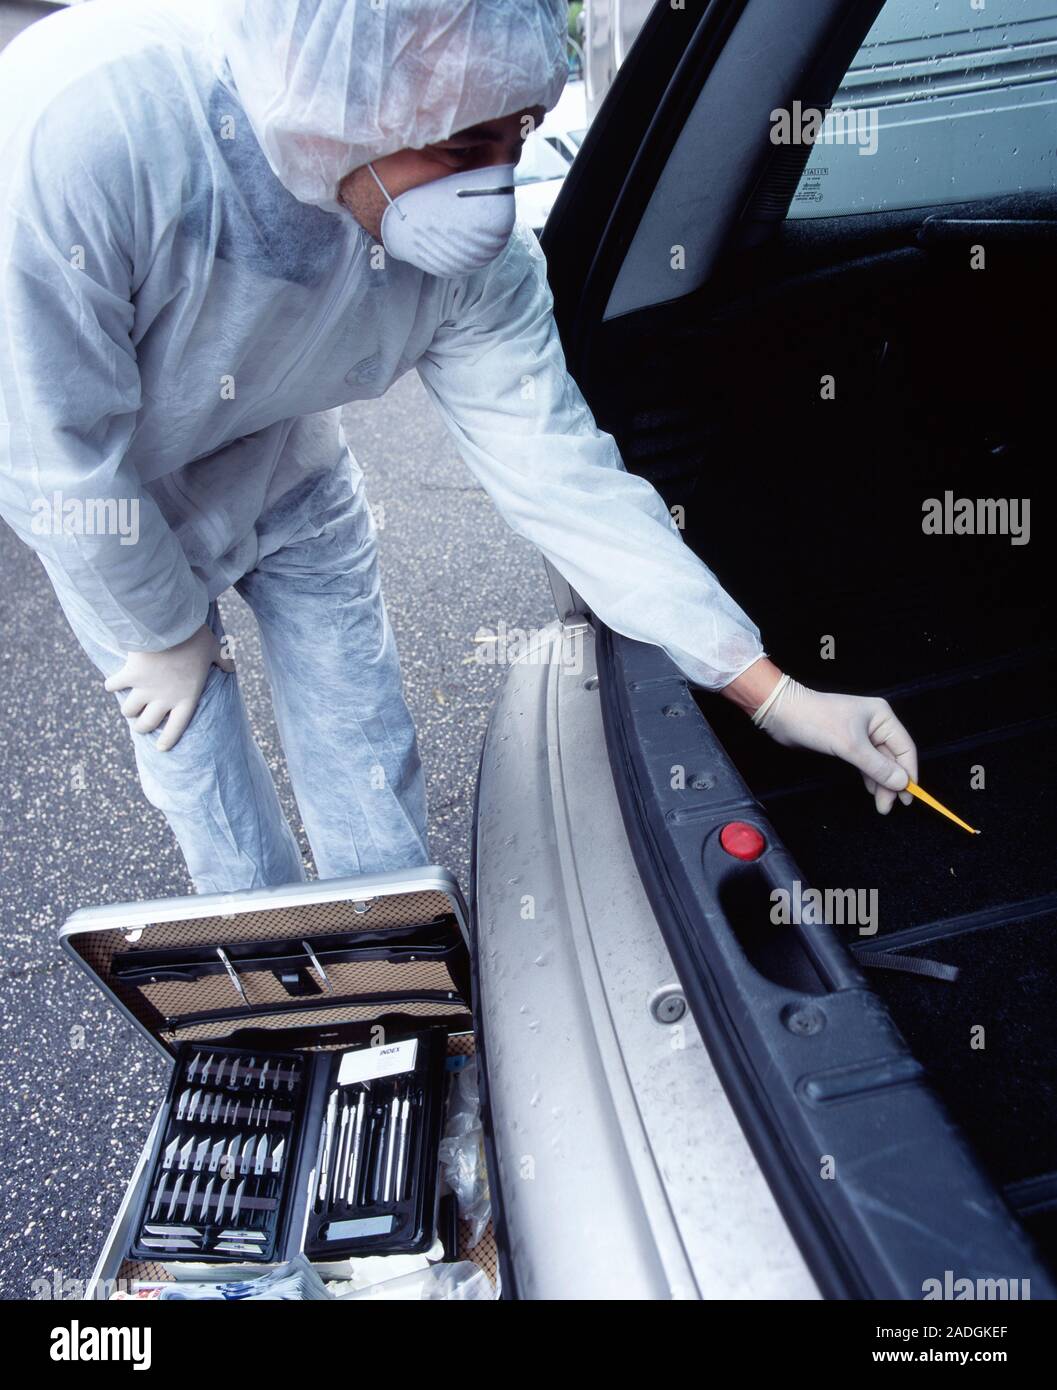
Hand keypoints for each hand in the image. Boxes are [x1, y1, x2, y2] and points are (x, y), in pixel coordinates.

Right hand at [104, 624, 234, 751]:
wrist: (170, 625)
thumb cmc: (195, 638)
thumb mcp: (215, 649)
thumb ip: (224, 661)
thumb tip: (232, 668)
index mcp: (187, 697)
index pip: (177, 727)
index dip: (168, 739)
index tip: (161, 748)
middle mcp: (164, 699)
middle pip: (147, 724)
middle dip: (141, 726)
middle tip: (140, 723)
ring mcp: (145, 689)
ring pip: (129, 711)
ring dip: (128, 710)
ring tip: (129, 707)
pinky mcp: (129, 675)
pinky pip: (113, 686)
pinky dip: (111, 685)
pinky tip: (112, 684)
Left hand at [751, 673, 917, 813]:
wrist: (783, 714)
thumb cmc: (816, 721)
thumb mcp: (850, 746)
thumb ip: (877, 766)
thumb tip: (902, 783)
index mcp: (882, 716)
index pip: (905, 748)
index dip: (909, 773)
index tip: (908, 796)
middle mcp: (875, 724)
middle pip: (893, 758)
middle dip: (893, 782)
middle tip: (890, 806)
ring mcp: (861, 734)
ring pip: (879, 763)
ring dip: (881, 783)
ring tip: (882, 805)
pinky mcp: (847, 743)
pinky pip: (865, 763)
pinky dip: (870, 776)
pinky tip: (872, 790)